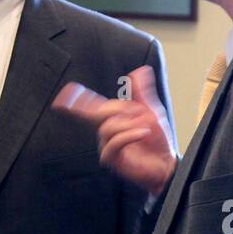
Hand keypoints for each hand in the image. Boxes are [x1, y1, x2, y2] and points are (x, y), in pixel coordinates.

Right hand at [55, 66, 176, 196]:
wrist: (166, 163)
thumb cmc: (157, 140)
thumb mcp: (152, 111)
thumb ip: (142, 92)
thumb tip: (140, 70)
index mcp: (113, 118)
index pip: (92, 106)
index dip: (77, 99)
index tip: (66, 92)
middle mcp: (107, 132)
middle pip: (97, 113)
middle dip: (116, 108)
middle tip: (137, 111)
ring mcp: (108, 146)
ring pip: (108, 128)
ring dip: (128, 125)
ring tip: (144, 128)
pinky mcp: (113, 159)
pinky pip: (114, 142)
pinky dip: (130, 135)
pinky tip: (142, 133)